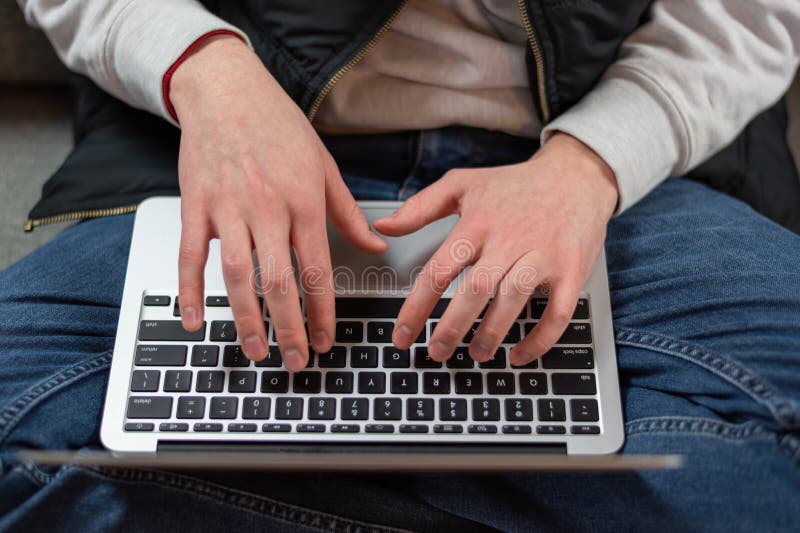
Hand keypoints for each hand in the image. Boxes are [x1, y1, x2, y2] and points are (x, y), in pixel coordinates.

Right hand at [170, 35, 385, 370]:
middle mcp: (266, 208)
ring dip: (245, 320)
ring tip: (256, 350)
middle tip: (296, 360)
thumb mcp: (324, 166)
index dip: (323, 311)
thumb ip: (348, 212)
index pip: (317, 268)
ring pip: (236, 276)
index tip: (326, 340)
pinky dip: (189, 291)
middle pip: (278, 282)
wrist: (227, 91)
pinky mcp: (195, 206)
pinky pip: (190, 256)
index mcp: (303, 201)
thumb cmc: (280, 128)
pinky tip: (193, 321)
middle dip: (289, 328)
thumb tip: (376, 246)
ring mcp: (227, 208)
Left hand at [374, 133, 617, 365]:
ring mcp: (542, 256)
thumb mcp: (463, 184)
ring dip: (492, 335)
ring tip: (475, 355)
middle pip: (475, 290)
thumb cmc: (515, 185)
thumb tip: (382, 228)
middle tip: (436, 352)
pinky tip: (520, 354)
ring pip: (513, 302)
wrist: (576, 175)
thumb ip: (420, 207)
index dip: (416, 308)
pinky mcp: (571, 270)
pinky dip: (539, 339)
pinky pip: (557, 312)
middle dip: (451, 327)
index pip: (439, 270)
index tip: (401, 336)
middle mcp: (509, 240)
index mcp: (478, 223)